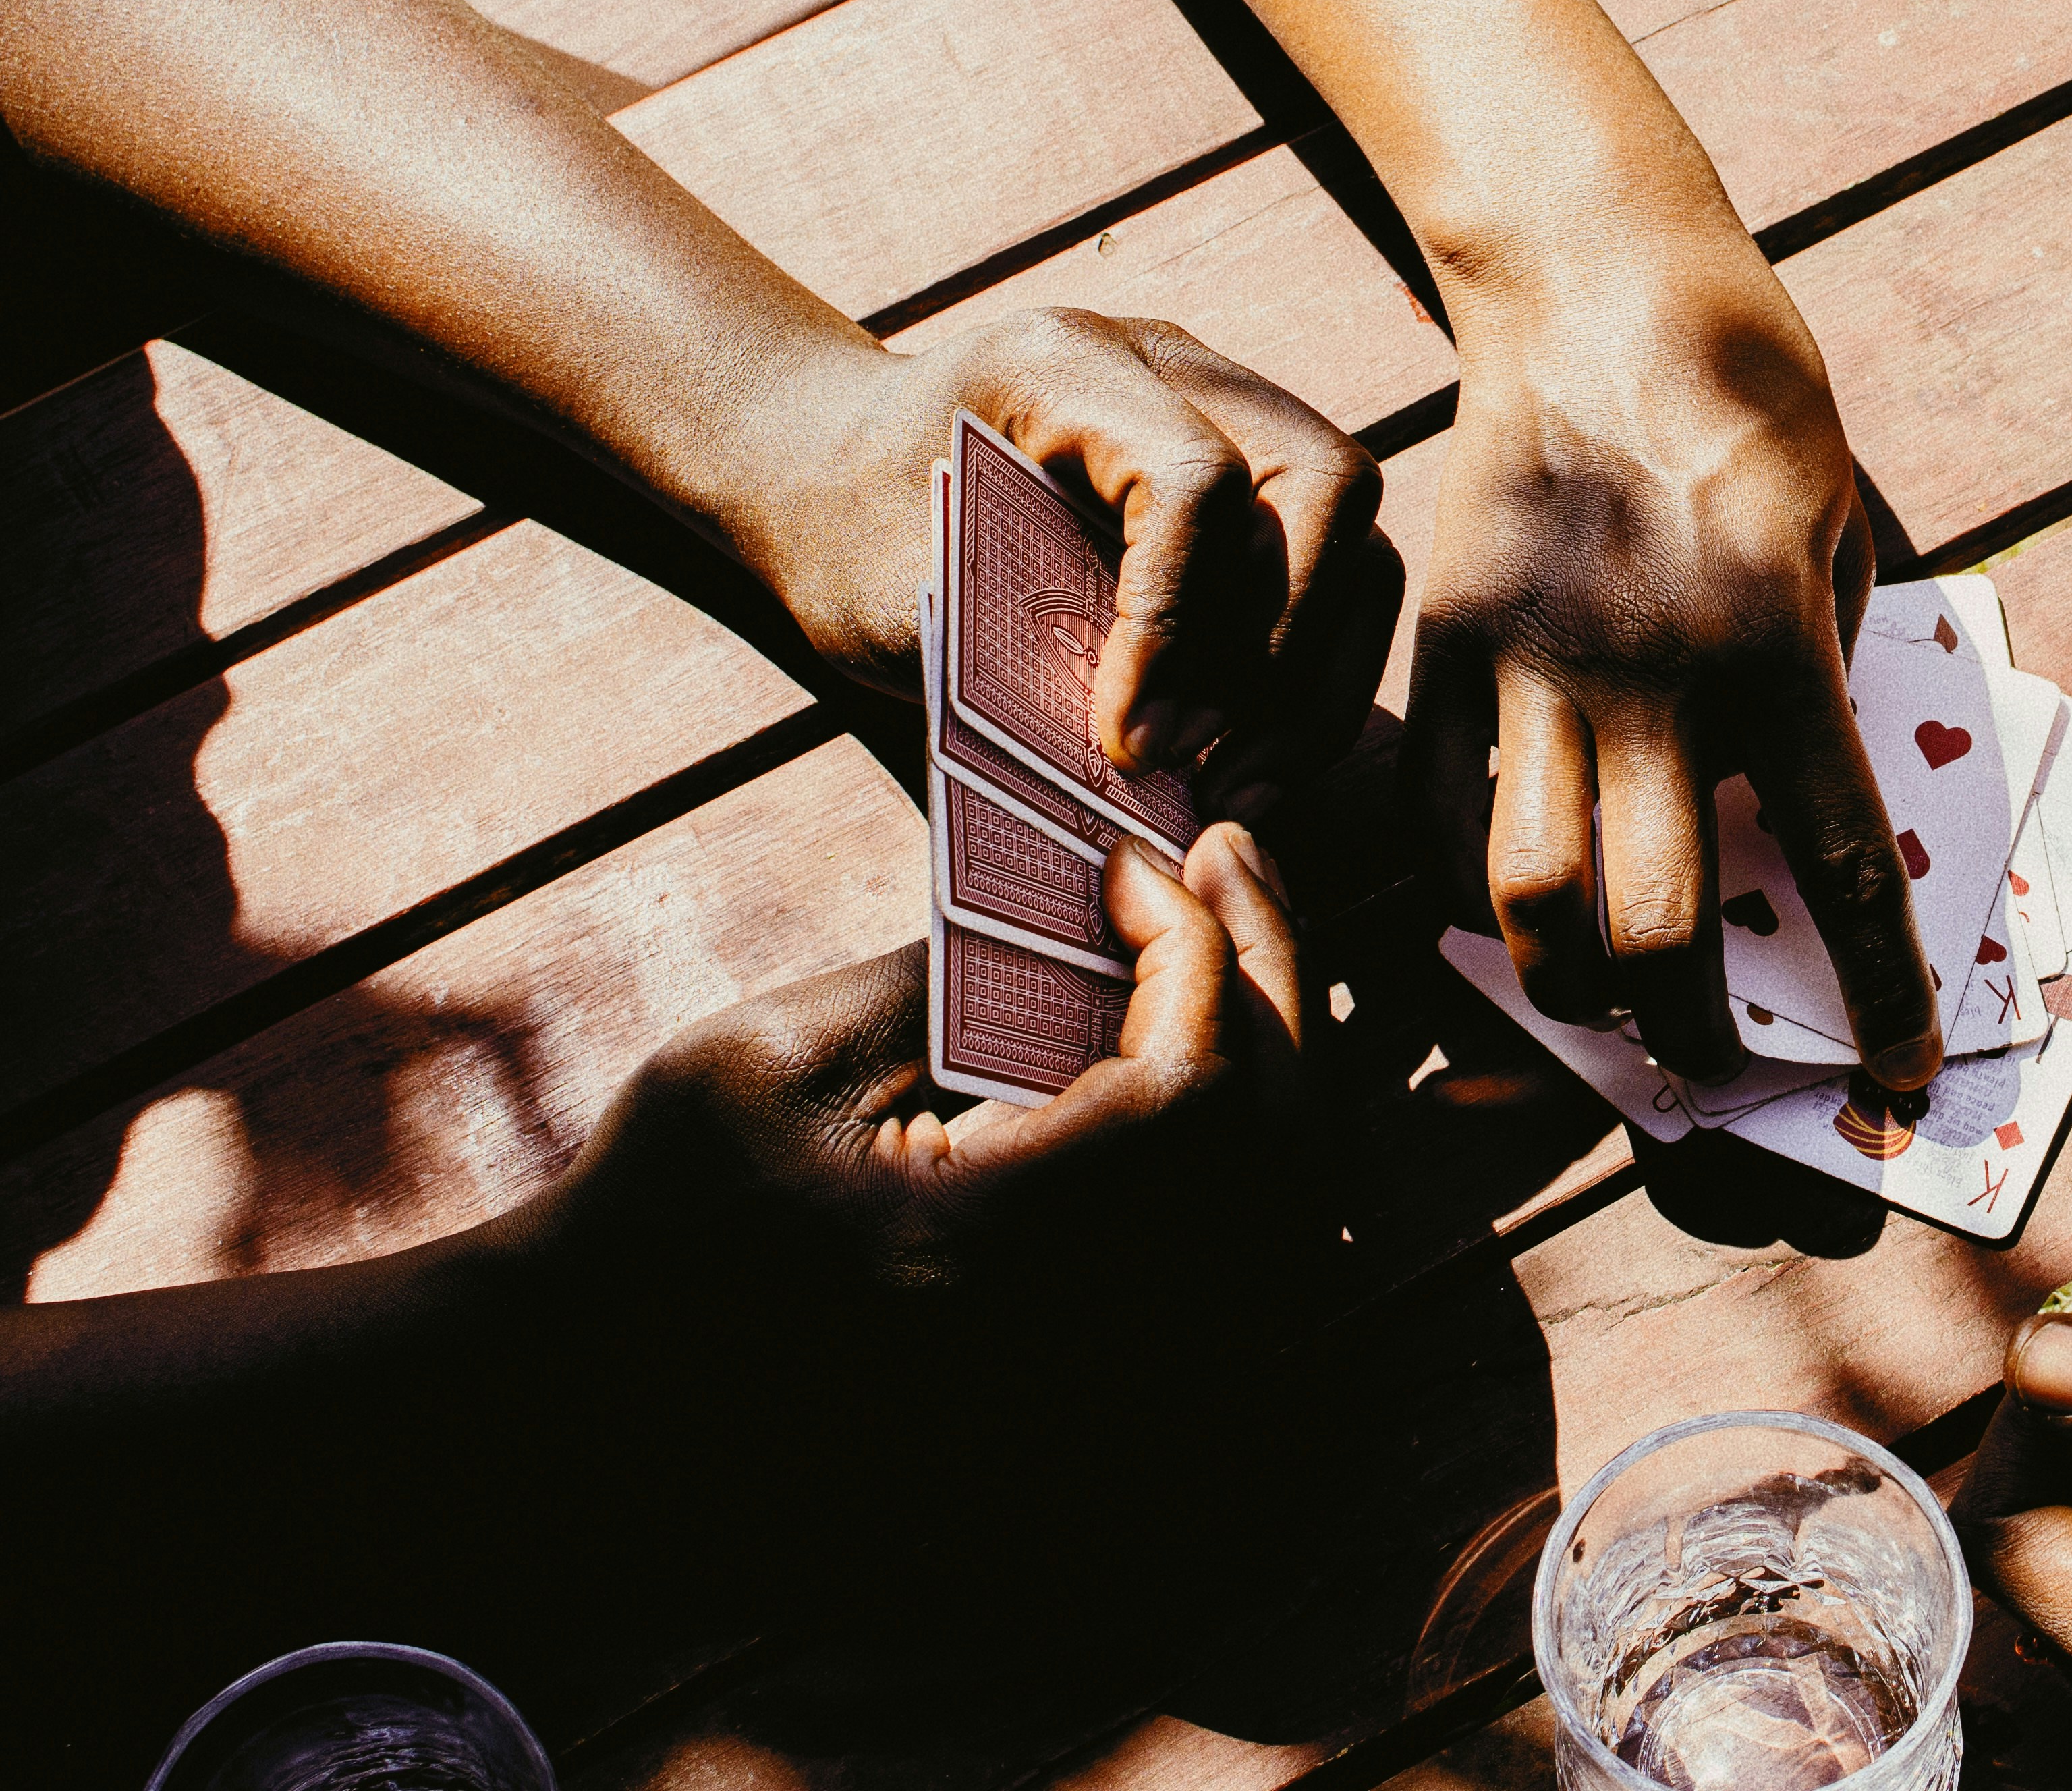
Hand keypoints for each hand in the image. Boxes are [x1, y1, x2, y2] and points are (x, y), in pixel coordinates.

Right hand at [524, 822, 1310, 1343]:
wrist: (595, 1382)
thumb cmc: (663, 1207)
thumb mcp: (780, 1056)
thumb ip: (949, 977)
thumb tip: (1096, 909)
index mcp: (986, 1257)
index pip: (1190, 1091)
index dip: (1193, 950)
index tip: (1137, 861)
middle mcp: (1072, 1344)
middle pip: (1276, 1148)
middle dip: (1270, 978)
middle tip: (1229, 865)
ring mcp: (1094, 1390)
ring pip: (1288, 1214)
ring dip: (1284, 1057)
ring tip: (1232, 939)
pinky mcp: (1093, 1398)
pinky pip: (1244, 1271)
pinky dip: (1255, 1149)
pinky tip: (1207, 1053)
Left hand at [734, 309, 1401, 806]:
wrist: (831, 472)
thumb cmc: (851, 535)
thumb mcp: (905, 592)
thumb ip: (1024, 657)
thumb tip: (1153, 770)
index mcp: (1065, 363)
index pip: (1195, 478)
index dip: (1178, 622)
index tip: (1125, 741)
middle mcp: (1172, 359)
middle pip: (1324, 483)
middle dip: (1282, 648)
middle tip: (1205, 769)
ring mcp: (1229, 405)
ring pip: (1357, 534)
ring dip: (1318, 675)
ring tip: (1242, 787)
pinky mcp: (1256, 471)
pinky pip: (1340, 570)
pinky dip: (1313, 673)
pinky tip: (1252, 757)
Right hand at [1406, 254, 1942, 1090]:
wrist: (1599, 279)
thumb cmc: (1753, 396)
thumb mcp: (1844, 526)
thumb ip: (1828, 667)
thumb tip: (1797, 798)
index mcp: (1774, 643)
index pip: (1837, 863)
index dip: (1876, 991)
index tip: (1896, 1077)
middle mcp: (1649, 672)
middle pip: (1654, 929)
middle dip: (1695, 1036)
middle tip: (1721, 1065)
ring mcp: (1531, 660)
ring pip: (1528, 896)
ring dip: (1572, 987)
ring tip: (1610, 1007)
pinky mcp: (1450, 637)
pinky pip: (1449, 804)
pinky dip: (1478, 882)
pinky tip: (1517, 903)